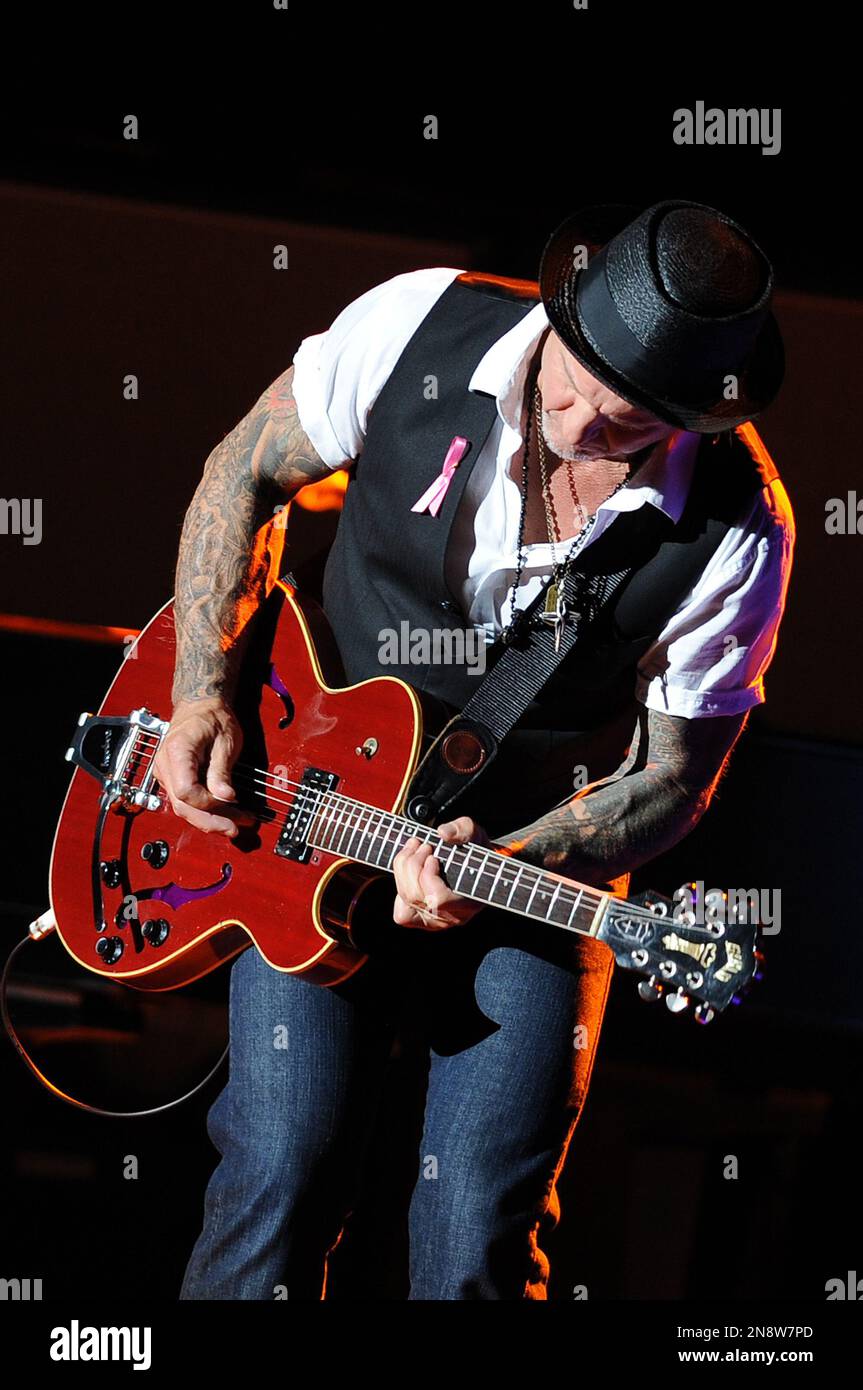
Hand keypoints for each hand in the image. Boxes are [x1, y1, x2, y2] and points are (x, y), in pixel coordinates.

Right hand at [153, 697, 255, 836]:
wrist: (199, 707)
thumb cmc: (212, 718)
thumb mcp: (225, 741)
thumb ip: (222, 770)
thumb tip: (226, 797)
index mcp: (177, 751)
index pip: (186, 791)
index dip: (208, 803)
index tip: (232, 802)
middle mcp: (165, 766)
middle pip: (182, 806)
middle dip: (211, 821)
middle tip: (236, 827)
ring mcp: (166, 775)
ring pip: (183, 809)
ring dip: (209, 820)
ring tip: (235, 824)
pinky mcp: (173, 780)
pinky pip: (186, 802)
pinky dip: (204, 812)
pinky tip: (223, 816)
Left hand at [392, 815, 494, 931]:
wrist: (475, 868)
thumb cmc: (475, 854)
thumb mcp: (475, 834)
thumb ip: (463, 830)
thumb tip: (443, 833)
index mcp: (471, 901)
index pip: (439, 899)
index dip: (429, 876)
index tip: (433, 857)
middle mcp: (453, 917)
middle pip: (417, 897)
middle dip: (413, 865)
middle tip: (423, 846)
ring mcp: (436, 923)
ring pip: (406, 901)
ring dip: (403, 871)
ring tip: (414, 851)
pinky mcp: (421, 921)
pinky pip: (401, 914)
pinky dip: (400, 889)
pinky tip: (409, 873)